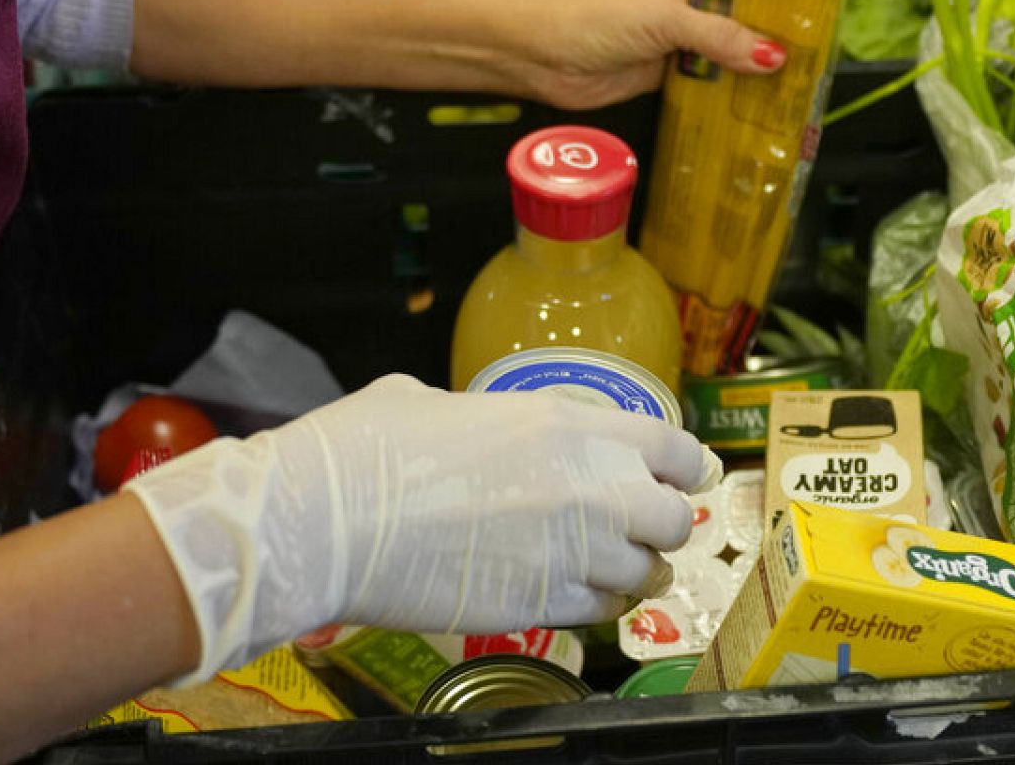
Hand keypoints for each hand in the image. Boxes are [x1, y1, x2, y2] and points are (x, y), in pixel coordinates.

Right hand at [127, 374, 723, 679]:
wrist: (330, 518)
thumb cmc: (369, 449)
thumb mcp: (437, 402)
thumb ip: (488, 416)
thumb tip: (480, 425)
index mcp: (571, 426)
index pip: (675, 449)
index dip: (685, 467)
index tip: (682, 478)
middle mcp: (589, 488)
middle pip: (675, 519)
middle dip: (662, 526)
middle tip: (640, 530)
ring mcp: (570, 551)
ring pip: (646, 574)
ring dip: (636, 573)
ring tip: (614, 571)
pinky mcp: (539, 605)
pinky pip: (601, 612)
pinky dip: (598, 607)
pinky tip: (576, 596)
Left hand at [510, 0, 785, 106]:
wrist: (544, 58)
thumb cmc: (594, 17)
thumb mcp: (664, 18)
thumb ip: (721, 36)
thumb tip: (775, 57)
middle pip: (746, 2)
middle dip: (776, 21)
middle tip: (823, 37)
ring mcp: (683, 26)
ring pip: (734, 39)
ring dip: (758, 55)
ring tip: (807, 67)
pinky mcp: (676, 63)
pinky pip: (717, 70)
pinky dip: (738, 82)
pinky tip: (770, 92)